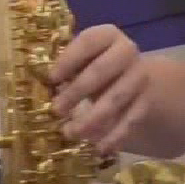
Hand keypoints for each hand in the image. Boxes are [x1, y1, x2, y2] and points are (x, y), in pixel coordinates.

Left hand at [50, 24, 150, 156]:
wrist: (129, 76)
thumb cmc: (90, 65)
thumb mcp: (78, 62)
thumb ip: (63, 69)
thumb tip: (37, 87)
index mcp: (106, 36)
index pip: (89, 41)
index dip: (69, 59)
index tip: (51, 79)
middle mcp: (127, 51)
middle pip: (101, 70)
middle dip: (77, 92)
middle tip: (56, 110)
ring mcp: (140, 76)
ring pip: (116, 98)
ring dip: (92, 118)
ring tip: (70, 133)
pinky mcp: (147, 100)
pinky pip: (131, 119)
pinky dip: (115, 135)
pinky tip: (100, 148)